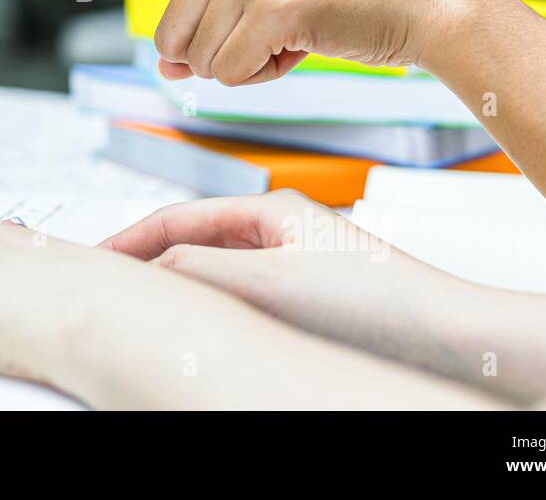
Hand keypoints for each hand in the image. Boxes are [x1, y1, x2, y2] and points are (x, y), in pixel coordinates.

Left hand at [0, 0, 486, 83]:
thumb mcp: (260, 3)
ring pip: (197, 61)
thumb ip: (203, 22)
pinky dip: (267, 77)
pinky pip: (231, 73)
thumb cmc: (337, 4)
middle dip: (213, 57)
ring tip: (296, 33)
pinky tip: (307, 45)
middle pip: (166, 39)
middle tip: (275, 34)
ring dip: (245, 67)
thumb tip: (167, 63)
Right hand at [102, 190, 453, 349]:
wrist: (448, 336)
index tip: (97, 259)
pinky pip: (245, 295)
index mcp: (273, 209)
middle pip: (197, 242)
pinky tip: (207, 329)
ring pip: (220, 272)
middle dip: (153, 261)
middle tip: (113, 285)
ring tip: (151, 308)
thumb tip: (151, 266)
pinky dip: (215, 307)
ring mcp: (297, 266)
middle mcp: (284, 231)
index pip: (180, 216)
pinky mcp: (311, 298)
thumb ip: (201, 267)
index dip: (132, 238)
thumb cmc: (377, 299)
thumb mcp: (269, 279)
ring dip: (184, 286)